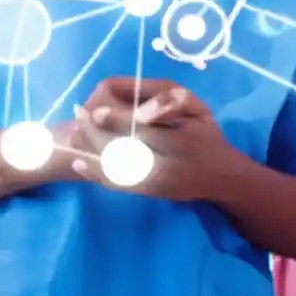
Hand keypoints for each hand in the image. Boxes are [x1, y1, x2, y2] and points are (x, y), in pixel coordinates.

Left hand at [70, 77, 241, 201]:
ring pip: (115, 169)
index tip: (95, 109)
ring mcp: (155, 183)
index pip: (143, 130)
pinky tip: (79, 163)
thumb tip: (141, 108)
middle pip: (123, 150)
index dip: (116, 120)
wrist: (221, 176)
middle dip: (95, 134)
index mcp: (181, 140)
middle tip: (78, 116)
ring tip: (73, 134)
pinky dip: (96, 174)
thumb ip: (172, 103)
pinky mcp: (148, 193)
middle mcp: (166, 165)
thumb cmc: (208, 136)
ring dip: (90, 152)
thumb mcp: (200, 110)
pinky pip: (118, 184)